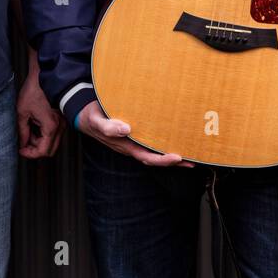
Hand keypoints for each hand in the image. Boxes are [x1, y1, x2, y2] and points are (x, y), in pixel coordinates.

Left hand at [16, 53, 64, 158]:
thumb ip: (22, 131)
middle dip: (35, 149)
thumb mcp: (22, 112)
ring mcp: (63, 123)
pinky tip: (36, 124)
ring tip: (29, 128)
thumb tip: (22, 143)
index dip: (30, 154)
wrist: (43, 76)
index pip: (43, 151)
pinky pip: (54, 133)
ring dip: (40, 141)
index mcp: (50, 126)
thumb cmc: (33, 90)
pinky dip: (44, 134)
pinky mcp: (62, 119)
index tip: (21, 150)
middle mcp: (60, 126)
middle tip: (24, 141)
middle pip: (50, 150)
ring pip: (52, 142)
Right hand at [77, 101, 193, 166]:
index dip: (162, 160)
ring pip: (154, 153)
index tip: (177, 157)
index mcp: (125, 146)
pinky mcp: (134, 136)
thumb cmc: (93, 116)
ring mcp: (133, 143)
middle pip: (155, 159)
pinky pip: (151, 144)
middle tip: (193, 160)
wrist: (84, 115)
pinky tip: (174, 142)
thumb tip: (126, 129)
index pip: (147, 157)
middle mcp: (131, 147)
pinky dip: (164, 146)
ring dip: (171, 156)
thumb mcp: (97, 120)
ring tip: (191, 156)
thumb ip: (109, 126)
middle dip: (173, 162)